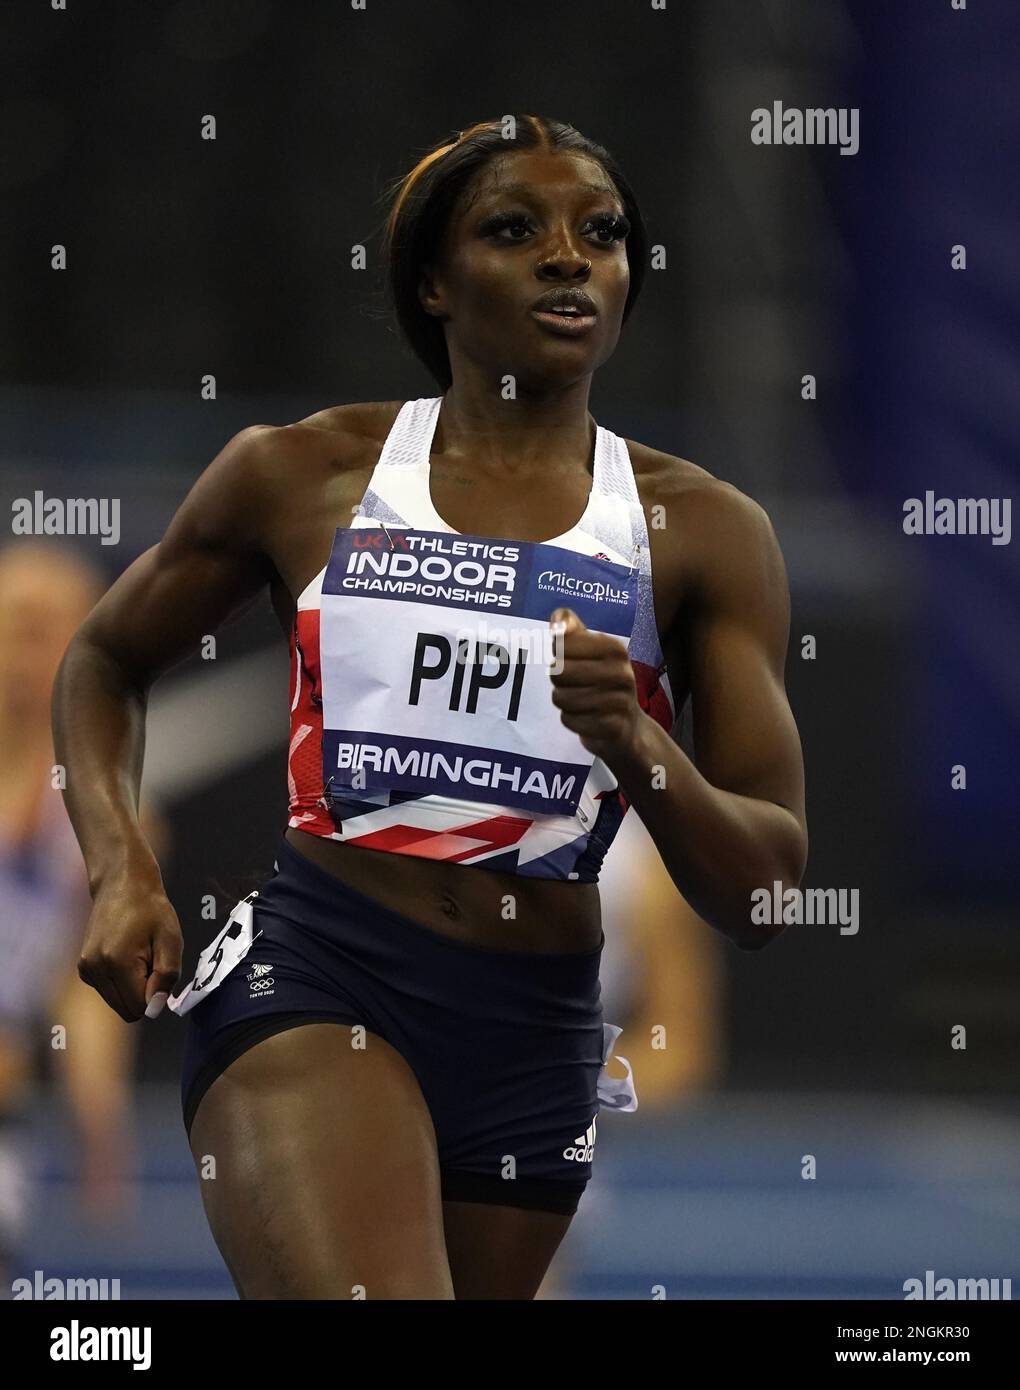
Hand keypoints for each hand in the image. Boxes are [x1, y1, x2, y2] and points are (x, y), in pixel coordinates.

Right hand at [78, 862, 182, 1021]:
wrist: (121, 884)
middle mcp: (94, 970)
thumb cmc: (152, 910)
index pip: (139, 1007)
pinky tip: (127, 954)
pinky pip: (110, 991)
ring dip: (133, 986)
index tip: (159, 965)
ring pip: (117, 1002)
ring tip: (139, 955)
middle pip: (126, 1009)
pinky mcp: (84, 969)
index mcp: (116, 963)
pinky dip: (122, 981)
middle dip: (144, 992)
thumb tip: (154, 1010)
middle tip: (150, 960)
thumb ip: (166, 977)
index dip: (157, 994)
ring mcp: (86, 970)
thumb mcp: (171, 939)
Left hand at [548, 607, 643, 762]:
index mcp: (615, 648)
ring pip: (561, 698)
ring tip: (579, 700)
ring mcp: (620, 701)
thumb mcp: (592, 651)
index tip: (573, 659)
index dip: (559, 653)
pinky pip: (569, 720)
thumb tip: (558, 617)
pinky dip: (571, 720)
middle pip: (558, 672)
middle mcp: (622, 672)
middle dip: (558, 680)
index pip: (562, 643)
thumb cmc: (603, 682)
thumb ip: (571, 629)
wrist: (629, 727)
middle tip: (574, 683)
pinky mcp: (613, 727)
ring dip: (563, 701)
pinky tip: (585, 717)